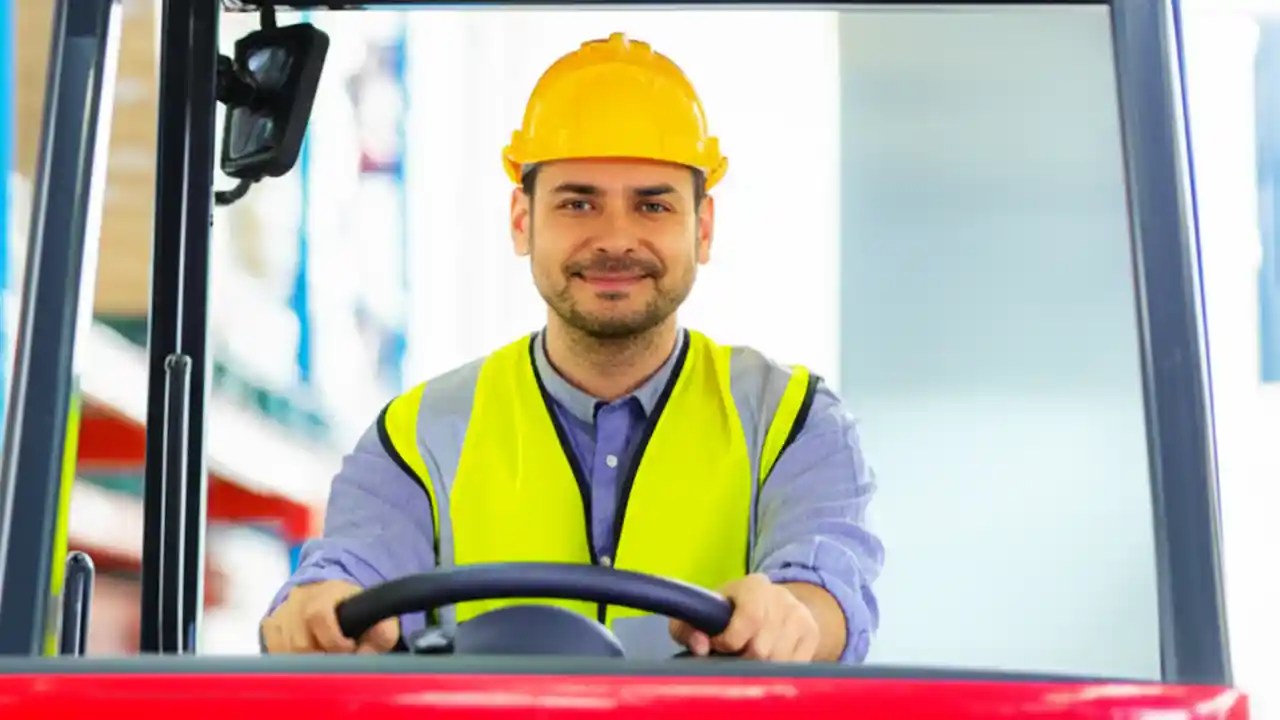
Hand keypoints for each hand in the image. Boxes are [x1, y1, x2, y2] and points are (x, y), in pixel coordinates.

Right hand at [260, 580, 398, 653]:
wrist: (330, 596)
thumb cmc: (355, 611)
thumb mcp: (379, 618)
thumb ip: (382, 634)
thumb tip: (365, 655)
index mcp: (327, 592)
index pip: (318, 616)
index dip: (333, 640)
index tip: (349, 649)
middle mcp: (299, 599)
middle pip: (300, 642)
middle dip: (321, 658)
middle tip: (336, 660)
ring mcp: (281, 612)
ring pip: (285, 651)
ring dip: (305, 663)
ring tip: (323, 658)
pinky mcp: (270, 626)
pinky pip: (272, 651)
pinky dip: (288, 661)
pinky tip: (305, 659)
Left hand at [669, 573, 819, 661]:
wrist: (771, 604)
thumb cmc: (728, 612)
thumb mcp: (703, 613)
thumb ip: (687, 628)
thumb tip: (700, 646)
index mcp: (753, 586)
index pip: (750, 619)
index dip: (729, 641)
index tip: (718, 645)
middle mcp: (781, 597)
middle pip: (762, 649)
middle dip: (743, 658)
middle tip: (735, 654)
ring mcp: (800, 615)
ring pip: (779, 661)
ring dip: (760, 668)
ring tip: (750, 656)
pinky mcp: (812, 634)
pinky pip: (794, 666)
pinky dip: (777, 671)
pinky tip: (767, 660)